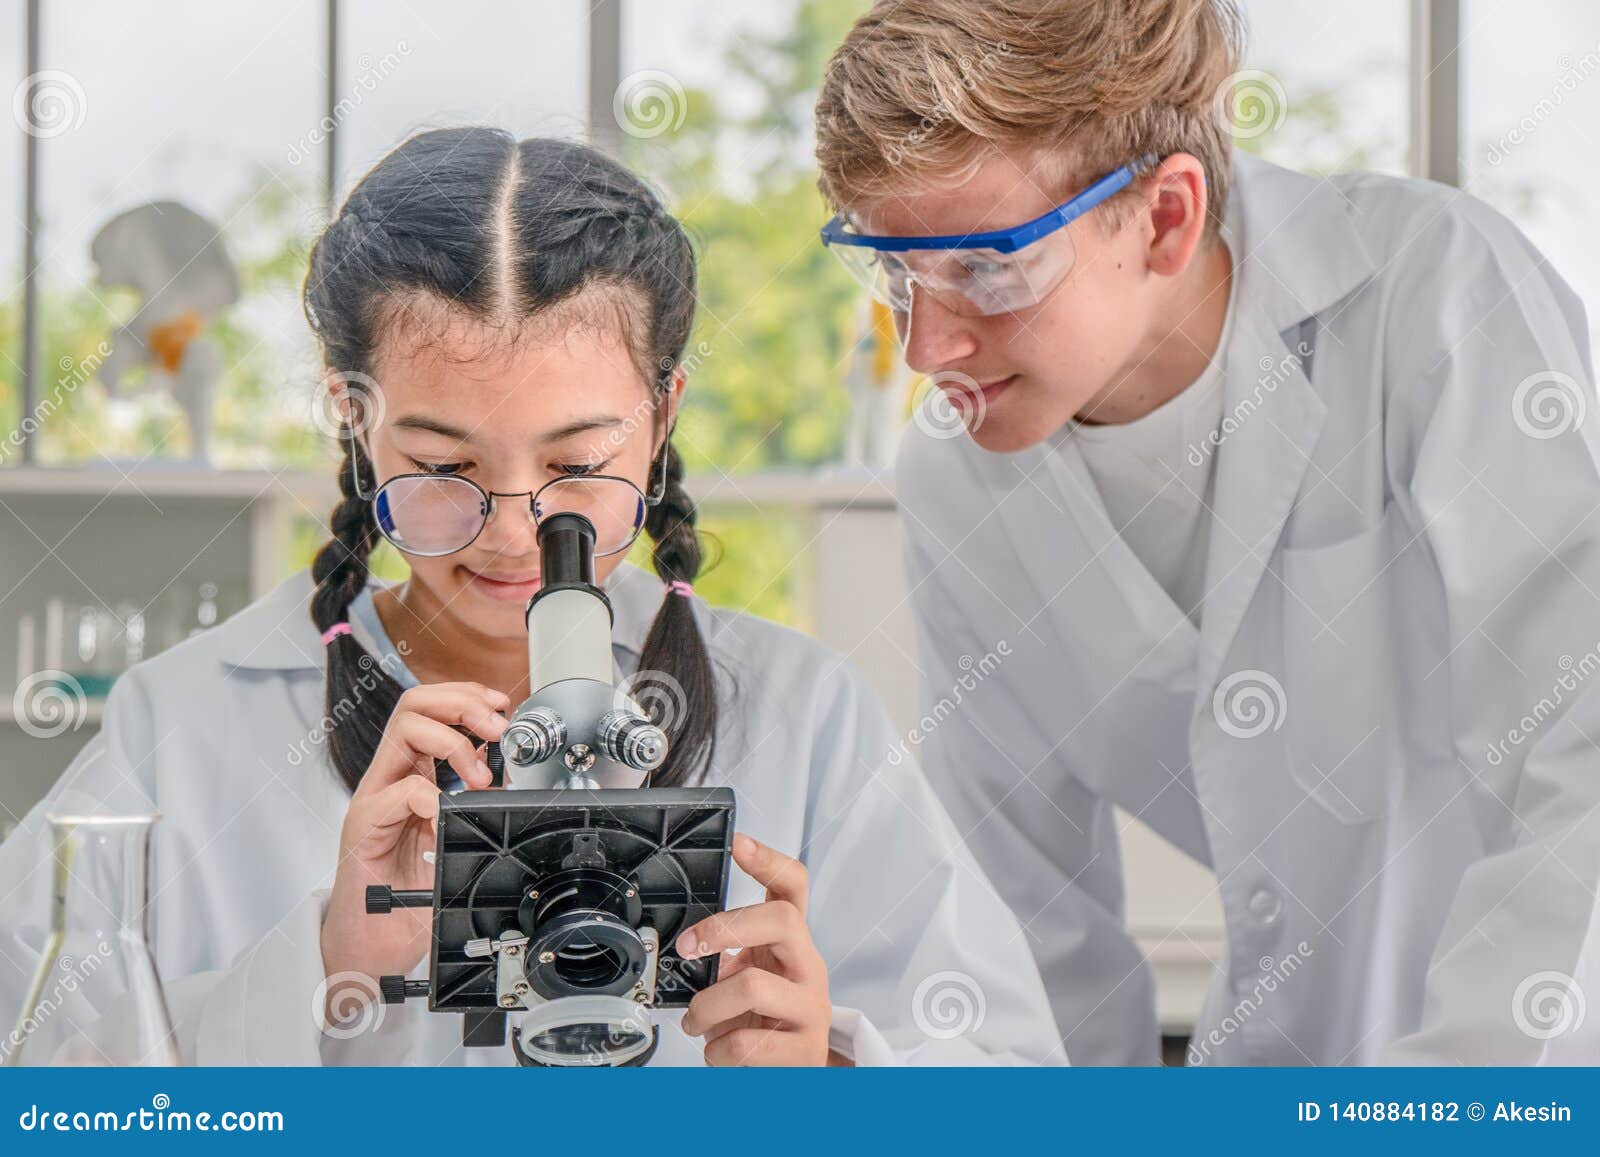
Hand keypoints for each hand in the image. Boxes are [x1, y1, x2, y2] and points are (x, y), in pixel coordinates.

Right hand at [320, 682, 508, 1014]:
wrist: (370, 948)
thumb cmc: (407, 898)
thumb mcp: (452, 840)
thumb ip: (471, 807)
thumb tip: (508, 781)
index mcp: (412, 774)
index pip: (432, 710)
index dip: (468, 698)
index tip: (502, 709)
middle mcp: (390, 777)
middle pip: (416, 704)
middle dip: (463, 703)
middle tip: (497, 728)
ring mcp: (375, 797)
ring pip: (405, 729)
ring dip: (453, 742)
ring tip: (478, 774)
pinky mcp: (364, 825)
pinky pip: (400, 791)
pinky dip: (432, 797)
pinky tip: (447, 817)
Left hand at [677, 833, 837, 1065]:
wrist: (797, 1075)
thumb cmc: (766, 1020)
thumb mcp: (749, 976)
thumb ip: (728, 953)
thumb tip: (687, 942)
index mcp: (791, 942)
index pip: (792, 887)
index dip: (768, 861)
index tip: (739, 842)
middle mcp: (807, 966)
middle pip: (780, 919)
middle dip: (724, 927)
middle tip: (689, 947)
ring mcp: (810, 1007)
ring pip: (752, 985)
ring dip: (706, 1005)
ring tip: (696, 1021)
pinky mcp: (805, 1049)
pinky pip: (748, 1043)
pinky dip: (718, 1051)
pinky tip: (718, 1052)